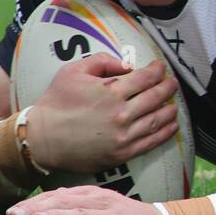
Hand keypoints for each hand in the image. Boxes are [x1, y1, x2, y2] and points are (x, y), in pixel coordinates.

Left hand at [5, 185, 164, 214]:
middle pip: (62, 202)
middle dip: (36, 208)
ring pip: (77, 211)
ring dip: (53, 214)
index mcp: (91, 194)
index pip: (57, 196)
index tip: (12, 211)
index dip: (33, 202)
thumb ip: (77, 205)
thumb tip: (49, 204)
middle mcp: (99, 199)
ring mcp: (111, 212)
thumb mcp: (100, 206)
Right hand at [28, 54, 180, 174]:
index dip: (157, 70)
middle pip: (155, 97)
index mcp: (111, 91)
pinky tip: (172, 126)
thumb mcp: (73, 71)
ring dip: (169, 110)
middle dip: (167, 87)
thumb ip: (101, 61)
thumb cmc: (55, 103)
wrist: (41, 139)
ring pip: (156, 120)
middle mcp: (121, 113)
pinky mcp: (121, 153)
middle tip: (172, 83)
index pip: (144, 78)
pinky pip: (150, 142)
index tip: (161, 67)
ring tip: (174, 104)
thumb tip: (127, 65)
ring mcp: (123, 135)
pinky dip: (165, 133)